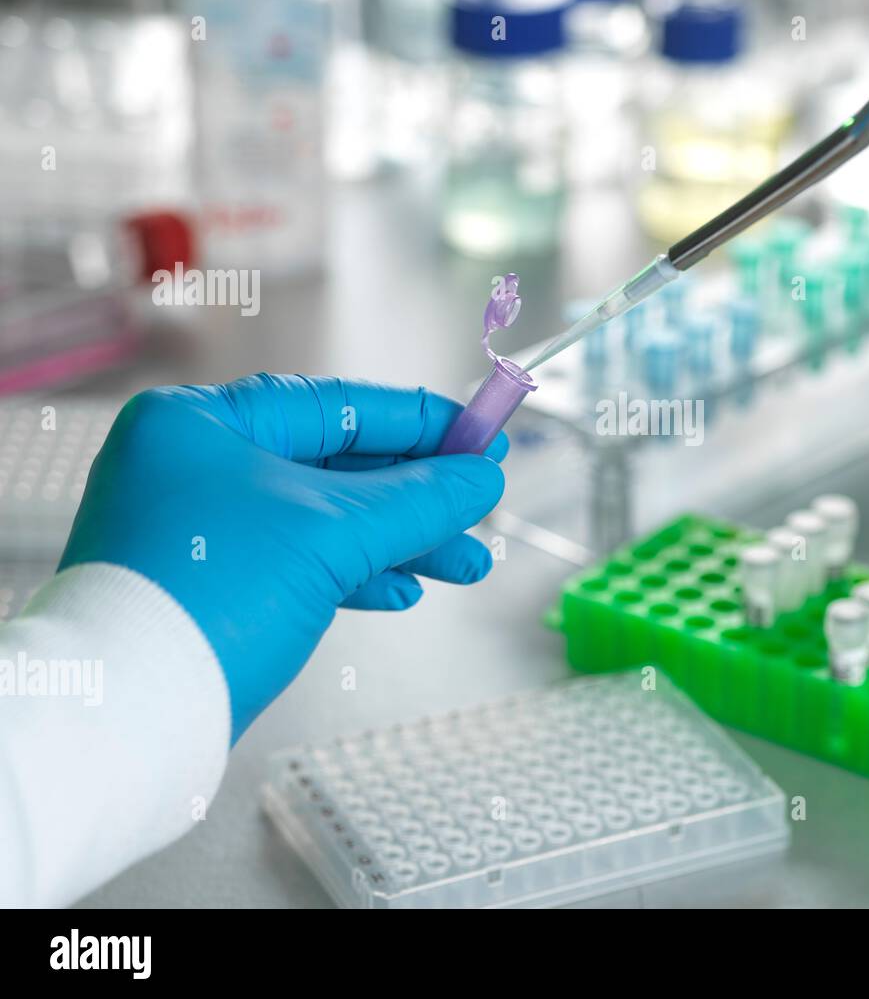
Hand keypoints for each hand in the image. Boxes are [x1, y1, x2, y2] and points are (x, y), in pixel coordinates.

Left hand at [59, 374, 507, 740]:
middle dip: (418, 496)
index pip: (334, 407)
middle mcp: (194, 466)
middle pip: (335, 467)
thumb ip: (418, 499)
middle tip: (482, 504)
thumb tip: (484, 477)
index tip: (479, 436)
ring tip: (467, 563)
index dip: (419, 423)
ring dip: (400, 543)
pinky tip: (404, 592)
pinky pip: (300, 564)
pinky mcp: (212, 586)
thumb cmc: (213, 596)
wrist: (128, 718)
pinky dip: (356, 575)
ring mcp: (200, 530)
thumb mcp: (332, 534)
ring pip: (325, 522)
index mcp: (201, 423)